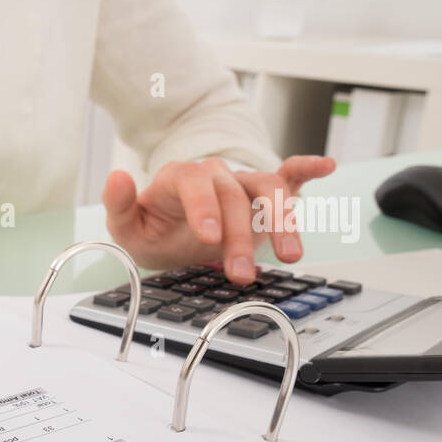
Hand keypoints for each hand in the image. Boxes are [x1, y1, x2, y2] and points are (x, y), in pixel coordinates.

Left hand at [102, 155, 335, 282]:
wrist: (169, 234)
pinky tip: (324, 167)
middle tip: (241, 275)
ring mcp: (242, 183)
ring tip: (291, 255)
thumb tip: (117, 176)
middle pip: (235, 196)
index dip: (204, 207)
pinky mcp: (262, 194)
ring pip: (269, 190)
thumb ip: (120, 205)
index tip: (210, 237)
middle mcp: (216, 175)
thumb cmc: (152, 229)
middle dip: (241, 237)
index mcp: (181, 179)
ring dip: (283, 220)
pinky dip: (307, 169)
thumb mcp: (127, 226)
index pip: (196, 184)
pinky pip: (288, 175)